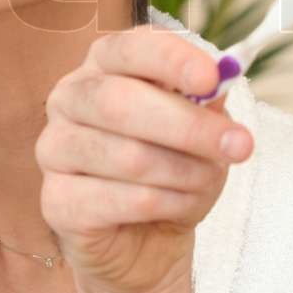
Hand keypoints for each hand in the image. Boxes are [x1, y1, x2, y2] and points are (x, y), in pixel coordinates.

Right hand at [37, 26, 252, 292]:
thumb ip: (206, 101)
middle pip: (119, 101)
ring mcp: (54, 149)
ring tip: (209, 180)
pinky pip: (117, 200)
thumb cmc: (172, 170)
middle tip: (239, 145)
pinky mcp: (55, 201)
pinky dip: (164, 204)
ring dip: (183, 171)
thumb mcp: (201, 129)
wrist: (145, 243)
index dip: (171, 60)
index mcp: (104, 66)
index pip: (128, 48)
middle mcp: (70, 99)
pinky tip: (180, 207)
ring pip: (126, 155)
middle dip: (187, 125)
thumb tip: (223, 77)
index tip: (213, 77)